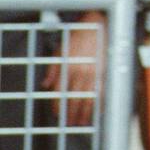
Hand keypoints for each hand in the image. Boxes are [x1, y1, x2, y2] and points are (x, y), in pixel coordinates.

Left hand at [42, 11, 105, 126]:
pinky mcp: (104, 72)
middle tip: (69, 123)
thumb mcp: (60, 51)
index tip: (57, 114)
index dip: (58, 105)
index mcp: (67, 68)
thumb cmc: (76, 38)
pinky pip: (102, 92)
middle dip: (71, 113)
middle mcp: (80, 73)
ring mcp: (93, 73)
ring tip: (82, 122)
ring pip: (88, 98)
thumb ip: (52, 69)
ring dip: (85, 113)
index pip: (61, 93)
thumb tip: (45, 85)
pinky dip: (100, 103)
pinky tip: (98, 112)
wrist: (95, 26)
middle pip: (74, 99)